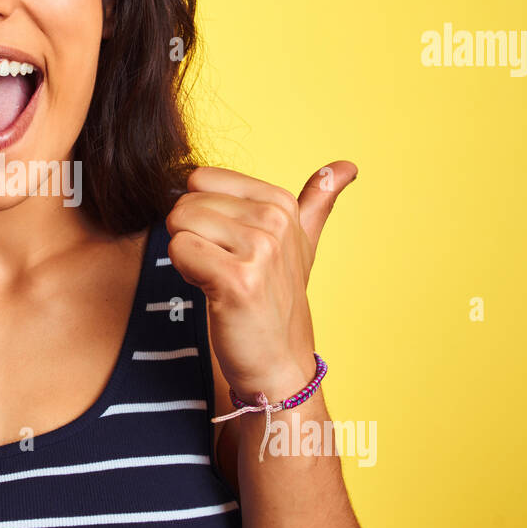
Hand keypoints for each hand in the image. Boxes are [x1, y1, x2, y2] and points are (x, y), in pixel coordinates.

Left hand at [164, 161, 356, 401]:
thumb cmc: (276, 301)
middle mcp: (275, 220)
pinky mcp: (239, 280)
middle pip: (186, 202)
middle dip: (191, 237)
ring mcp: (260, 249)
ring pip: (179, 224)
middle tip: (223, 268)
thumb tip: (348, 166)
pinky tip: (214, 292)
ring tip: (219, 280)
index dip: (202, 215)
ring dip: (187, 257)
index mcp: (281, 203)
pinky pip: (179, 251)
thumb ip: (317, 202)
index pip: (200, 179)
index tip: (230, 247)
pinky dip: (185, 273)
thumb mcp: (301, 245)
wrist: (278, 362)